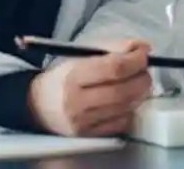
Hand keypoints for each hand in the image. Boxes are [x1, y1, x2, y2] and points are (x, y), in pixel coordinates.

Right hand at [27, 39, 152, 136]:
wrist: (39, 106)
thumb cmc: (64, 77)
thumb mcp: (82, 55)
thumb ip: (113, 48)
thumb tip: (143, 48)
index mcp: (74, 76)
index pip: (114, 68)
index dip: (136, 60)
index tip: (144, 53)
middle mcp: (78, 102)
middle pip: (124, 91)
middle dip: (142, 78)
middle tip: (145, 70)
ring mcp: (84, 122)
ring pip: (126, 107)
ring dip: (140, 93)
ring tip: (137, 83)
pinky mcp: (90, 135)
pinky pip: (122, 122)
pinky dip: (130, 109)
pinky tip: (125, 100)